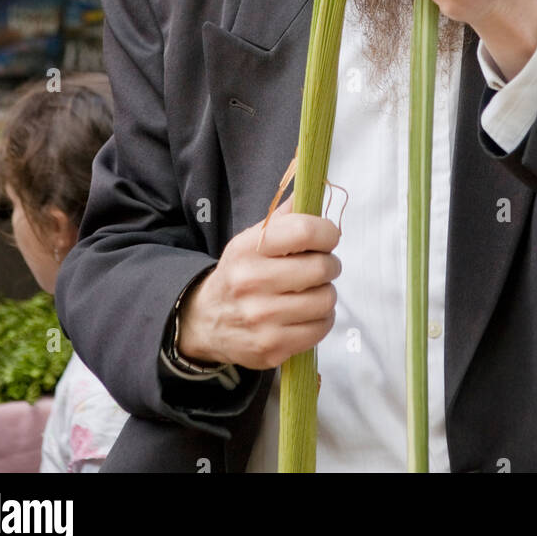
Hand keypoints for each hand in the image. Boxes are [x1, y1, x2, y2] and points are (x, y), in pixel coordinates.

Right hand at [177, 196, 341, 370]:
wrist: (207, 320)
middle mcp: (252, 282)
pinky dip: (322, 319)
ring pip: (326, 299)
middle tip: (320, 266)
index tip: (328, 237)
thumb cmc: (240, 272)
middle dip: (329, 264)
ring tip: (312, 291)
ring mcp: (261, 319)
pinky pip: (321, 328)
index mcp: (249, 248)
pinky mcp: (271, 348)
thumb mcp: (252, 239)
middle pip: (321, 267)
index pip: (304, 231)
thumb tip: (312, 187)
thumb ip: (285, 215)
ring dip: (326, 293)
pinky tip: (307, 313)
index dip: (327, 232)